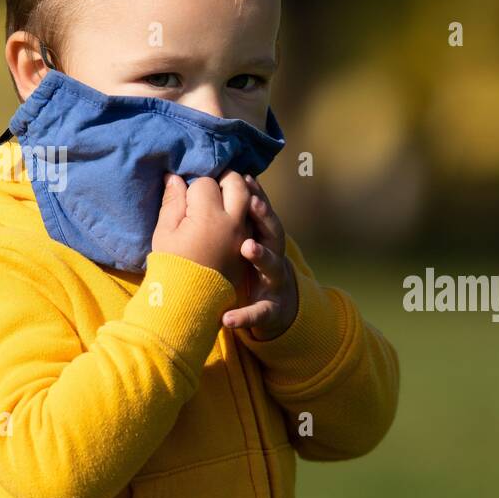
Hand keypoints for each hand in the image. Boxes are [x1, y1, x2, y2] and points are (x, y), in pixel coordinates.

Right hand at [150, 171, 249, 293]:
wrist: (191, 301)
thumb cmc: (173, 265)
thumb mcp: (166, 233)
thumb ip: (172, 202)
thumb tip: (174, 177)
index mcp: (208, 216)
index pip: (206, 183)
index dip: (194, 185)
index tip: (185, 195)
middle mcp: (232, 222)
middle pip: (237, 184)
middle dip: (224, 178)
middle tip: (210, 182)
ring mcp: (244, 234)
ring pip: (250, 200)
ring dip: (239, 191)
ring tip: (222, 193)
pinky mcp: (247, 245)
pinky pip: (252, 219)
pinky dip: (244, 209)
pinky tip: (230, 210)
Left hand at [222, 174, 296, 339]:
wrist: (276, 310)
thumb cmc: (254, 272)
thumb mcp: (250, 244)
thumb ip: (239, 222)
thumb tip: (222, 189)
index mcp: (265, 241)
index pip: (263, 215)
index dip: (257, 196)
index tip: (245, 178)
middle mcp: (274, 258)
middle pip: (274, 234)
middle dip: (265, 217)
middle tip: (251, 203)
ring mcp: (274, 283)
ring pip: (273, 267)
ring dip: (262, 256)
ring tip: (246, 247)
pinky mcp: (269, 310)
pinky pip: (258, 313)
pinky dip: (244, 316)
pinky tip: (227, 320)